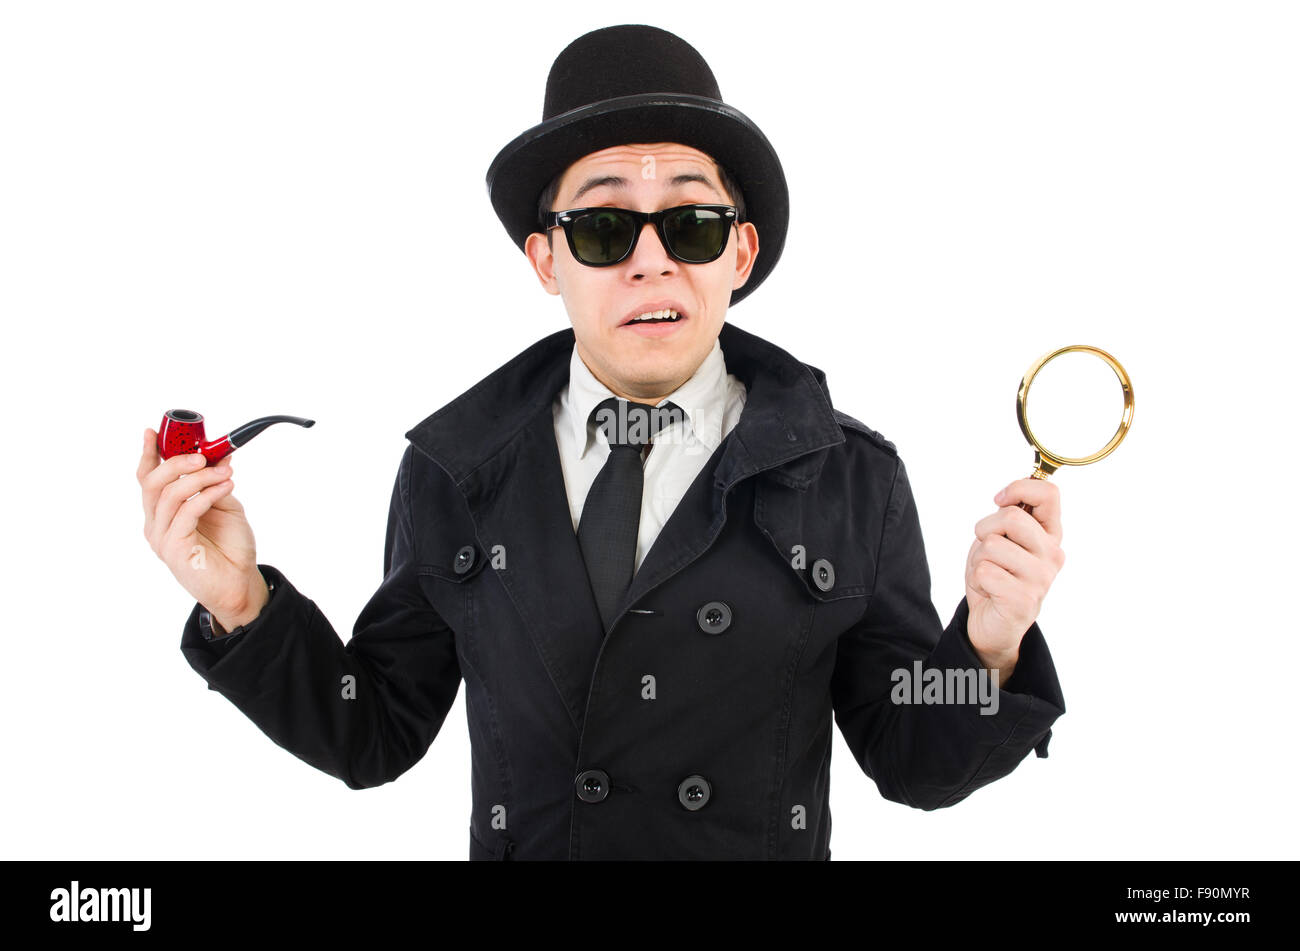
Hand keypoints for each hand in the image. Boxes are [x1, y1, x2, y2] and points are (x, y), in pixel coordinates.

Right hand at [137, 428, 266, 627]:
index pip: (147, 478)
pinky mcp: (174, 548)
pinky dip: (207, 494)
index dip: (149, 454)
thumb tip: (219, 454)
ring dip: (199, 478)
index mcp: (163, 512)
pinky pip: (186, 512)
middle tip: (203, 455)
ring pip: (170, 494)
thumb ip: (215, 482)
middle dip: (177, 462)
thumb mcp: (225, 506)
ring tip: (225, 474)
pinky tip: (226, 487)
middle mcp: (156, 524)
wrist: (240, 583)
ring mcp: (162, 537)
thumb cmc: (230, 548)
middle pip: (152, 483)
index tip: (153, 432)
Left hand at [963, 478, 1065, 677]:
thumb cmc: (996, 575)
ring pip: (991, 545)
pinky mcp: (1023, 599)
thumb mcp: (1002, 539)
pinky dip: (977, 580)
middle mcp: (1052, 555)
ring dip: (978, 559)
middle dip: (984, 529)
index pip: (1049, 494)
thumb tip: (1006, 498)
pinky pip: (984, 571)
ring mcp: (1041, 578)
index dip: (1019, 488)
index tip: (999, 500)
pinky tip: (989, 591)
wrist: (992, 623)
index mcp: (1050, 535)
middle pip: (1011, 517)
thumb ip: (1010, 517)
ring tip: (990, 574)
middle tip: (986, 549)